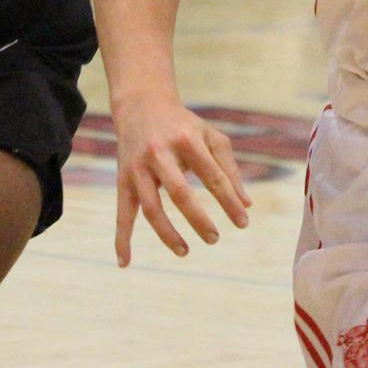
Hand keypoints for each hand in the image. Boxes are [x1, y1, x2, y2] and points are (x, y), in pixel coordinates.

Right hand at [114, 98, 251, 265]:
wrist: (141, 105)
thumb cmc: (183, 125)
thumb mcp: (210, 136)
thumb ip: (229, 169)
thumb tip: (246, 205)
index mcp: (187, 140)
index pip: (213, 176)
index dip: (229, 201)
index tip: (243, 222)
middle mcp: (159, 153)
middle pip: (179, 193)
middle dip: (198, 219)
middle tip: (214, 239)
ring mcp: (138, 168)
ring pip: (151, 208)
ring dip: (167, 234)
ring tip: (185, 251)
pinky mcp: (123, 179)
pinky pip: (122, 213)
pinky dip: (121, 239)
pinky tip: (125, 262)